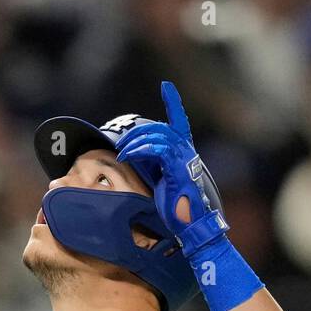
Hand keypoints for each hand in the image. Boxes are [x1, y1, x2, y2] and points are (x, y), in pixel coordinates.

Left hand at [114, 81, 227, 258]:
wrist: (189, 225)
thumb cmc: (175, 206)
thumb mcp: (161, 179)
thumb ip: (153, 164)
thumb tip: (132, 155)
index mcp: (183, 152)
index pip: (180, 121)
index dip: (173, 102)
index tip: (166, 86)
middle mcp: (186, 151)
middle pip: (159, 128)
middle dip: (136, 133)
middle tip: (121, 144)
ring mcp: (183, 159)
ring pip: (156, 137)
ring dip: (134, 142)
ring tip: (121, 153)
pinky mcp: (177, 168)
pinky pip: (156, 149)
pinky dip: (139, 150)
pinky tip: (127, 156)